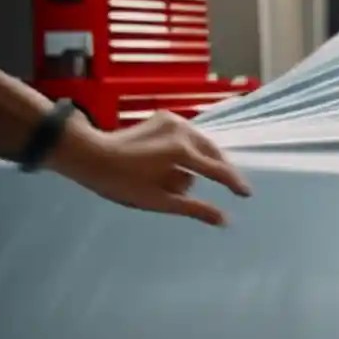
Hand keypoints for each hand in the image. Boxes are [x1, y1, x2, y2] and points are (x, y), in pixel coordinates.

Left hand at [48, 110, 251, 226]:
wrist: (91, 155)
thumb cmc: (123, 183)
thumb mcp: (160, 201)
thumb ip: (195, 208)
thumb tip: (224, 220)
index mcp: (182, 152)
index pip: (218, 170)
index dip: (234, 183)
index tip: (246, 194)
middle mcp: (183, 131)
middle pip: (213, 153)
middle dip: (219, 169)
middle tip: (228, 185)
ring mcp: (173, 121)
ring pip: (202, 143)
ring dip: (205, 158)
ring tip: (202, 175)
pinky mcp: (164, 117)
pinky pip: (189, 135)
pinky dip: (192, 147)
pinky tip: (185, 160)